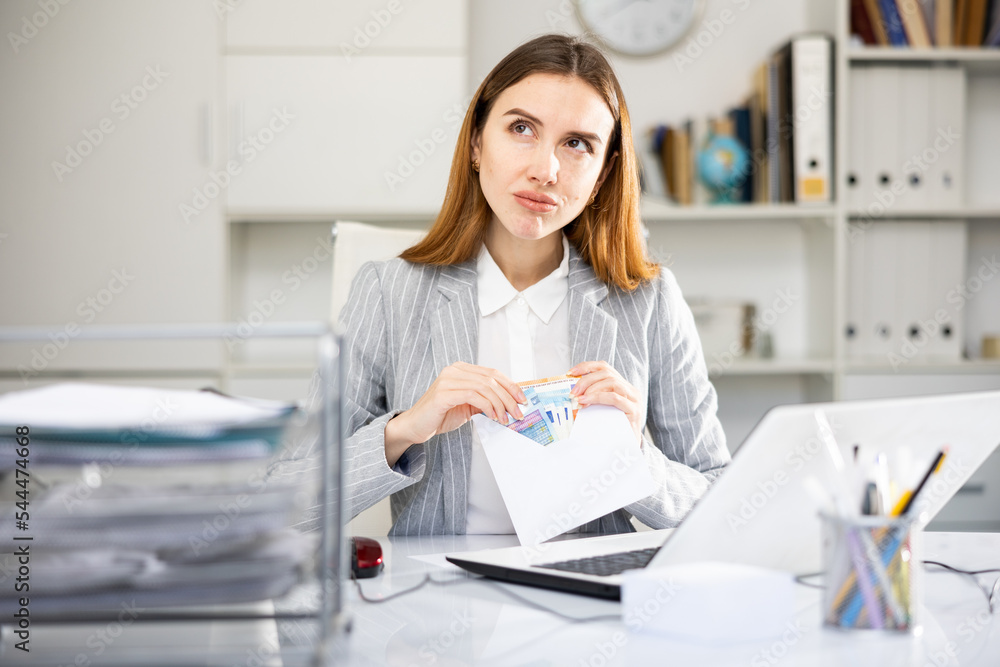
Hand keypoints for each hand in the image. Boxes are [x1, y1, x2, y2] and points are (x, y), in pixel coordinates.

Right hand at [384, 362, 525, 466]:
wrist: (415, 426)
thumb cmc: (441, 415)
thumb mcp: (468, 406)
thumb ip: (485, 400)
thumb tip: (510, 403)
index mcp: (461, 369)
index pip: (493, 373)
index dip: (511, 385)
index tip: (522, 399)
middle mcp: (454, 370)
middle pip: (491, 379)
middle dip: (508, 397)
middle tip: (517, 412)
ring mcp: (448, 380)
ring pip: (484, 387)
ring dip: (499, 404)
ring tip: (505, 418)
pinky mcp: (443, 393)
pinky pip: (473, 396)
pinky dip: (487, 406)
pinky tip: (492, 416)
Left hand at [568, 361, 642, 444]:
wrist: (627, 448)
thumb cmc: (612, 428)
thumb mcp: (601, 409)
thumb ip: (592, 397)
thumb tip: (571, 391)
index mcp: (622, 386)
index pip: (605, 367)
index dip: (587, 366)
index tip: (571, 372)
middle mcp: (630, 389)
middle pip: (607, 373)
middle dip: (586, 380)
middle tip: (573, 391)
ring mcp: (634, 399)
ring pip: (612, 382)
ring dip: (591, 388)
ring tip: (579, 398)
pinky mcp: (634, 410)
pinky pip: (615, 398)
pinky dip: (598, 397)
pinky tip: (587, 401)